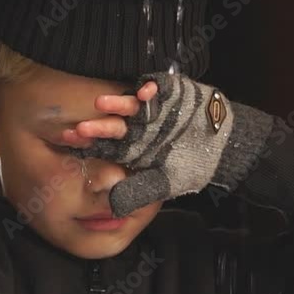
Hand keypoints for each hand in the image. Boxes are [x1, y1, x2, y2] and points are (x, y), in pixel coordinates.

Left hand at [65, 72, 276, 217]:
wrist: (222, 148)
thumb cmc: (191, 167)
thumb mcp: (164, 184)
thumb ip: (138, 192)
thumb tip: (113, 205)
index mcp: (132, 148)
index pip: (105, 145)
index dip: (89, 144)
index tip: (71, 142)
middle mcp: (138, 128)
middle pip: (114, 126)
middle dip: (98, 126)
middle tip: (81, 128)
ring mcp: (152, 110)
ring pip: (131, 106)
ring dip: (118, 104)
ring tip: (103, 103)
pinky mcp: (169, 94)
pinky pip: (157, 89)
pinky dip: (151, 88)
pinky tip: (143, 91)